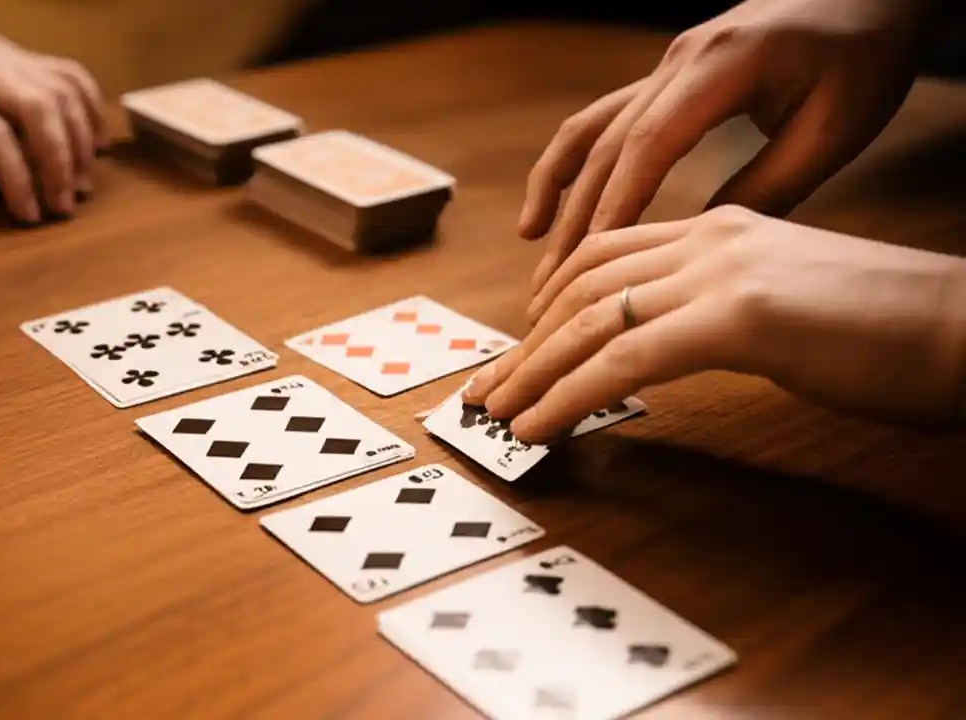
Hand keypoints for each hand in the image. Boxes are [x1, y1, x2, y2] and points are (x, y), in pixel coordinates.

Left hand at [464, 206, 965, 441]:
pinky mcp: (739, 317)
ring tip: (495, 416)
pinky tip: (539, 426)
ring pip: (590, 321)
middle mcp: (712, 236)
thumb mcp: (786, 305)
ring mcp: (723, 271)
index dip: (548, 308)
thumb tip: (670, 346)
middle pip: (582, 287)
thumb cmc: (889, 332)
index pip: (605, 259)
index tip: (516, 353)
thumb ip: (721, 311)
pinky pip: (622, 359)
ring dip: (531, 373)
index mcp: (723, 227)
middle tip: (485, 392)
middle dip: (523, 344)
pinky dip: (567, 396)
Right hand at [519, 0, 937, 306]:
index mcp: (723, 64)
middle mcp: (681, 58)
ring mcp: (669, 62)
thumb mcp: (833, 129)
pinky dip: (577, 160)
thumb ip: (767, 185)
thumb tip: (699, 246)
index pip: (648, 144)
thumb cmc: (866, 55)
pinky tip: (561, 198)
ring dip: (557, 183)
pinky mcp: (670, 74)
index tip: (589, 264)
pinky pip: (607, 117)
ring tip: (532, 237)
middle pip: (607, 143)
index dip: (614, 205)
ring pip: (592, 126)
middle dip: (574, 215)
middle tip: (550, 280)